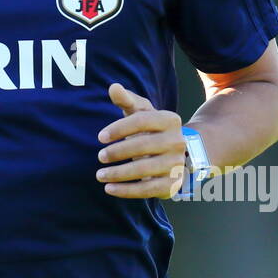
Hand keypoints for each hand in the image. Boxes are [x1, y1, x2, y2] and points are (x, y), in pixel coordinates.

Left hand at [96, 83, 186, 198]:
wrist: (174, 153)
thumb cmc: (150, 129)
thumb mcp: (140, 112)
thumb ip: (126, 100)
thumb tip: (113, 87)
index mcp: (170, 119)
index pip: (142, 120)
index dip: (119, 128)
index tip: (100, 137)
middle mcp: (178, 141)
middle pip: (144, 145)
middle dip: (118, 152)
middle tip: (100, 157)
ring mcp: (177, 163)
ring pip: (145, 169)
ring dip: (119, 173)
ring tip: (100, 175)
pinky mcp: (174, 184)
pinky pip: (149, 189)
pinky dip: (127, 190)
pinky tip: (110, 189)